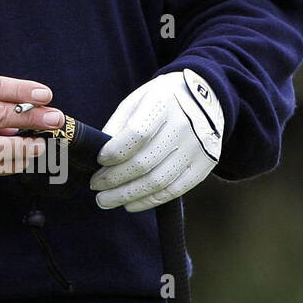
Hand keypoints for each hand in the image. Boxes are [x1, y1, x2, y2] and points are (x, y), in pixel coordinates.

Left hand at [90, 70, 222, 211]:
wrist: (208, 98)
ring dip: (128, 195)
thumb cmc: (162, 100)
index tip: (98, 160)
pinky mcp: (205, 165)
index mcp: (162, 103)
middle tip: (95, 186)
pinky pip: (175, 190)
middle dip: (114, 179)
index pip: (137, 133)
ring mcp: (197, 148)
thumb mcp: (138, 99)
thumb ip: (119, 124)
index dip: (115, 151)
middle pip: (145, 162)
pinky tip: (130, 204)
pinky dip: (150, 201)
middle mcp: (183, 126)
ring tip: (106, 200)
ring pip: (158, 181)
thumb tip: (100, 152)